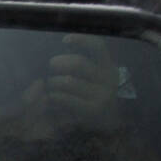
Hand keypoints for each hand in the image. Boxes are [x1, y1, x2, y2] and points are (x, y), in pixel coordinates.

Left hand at [0, 34, 119, 140]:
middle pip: (77, 63)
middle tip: (51, 67)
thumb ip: (81, 64)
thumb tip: (61, 46)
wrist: (108, 121)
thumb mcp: (94, 75)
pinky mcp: (93, 109)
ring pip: (68, 81)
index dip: (82, 40)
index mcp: (107, 66)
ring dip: (53, 82)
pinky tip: (52, 97)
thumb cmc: (92, 92)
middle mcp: (107, 78)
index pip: (97, 46)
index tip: (65, 40)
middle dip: (58, 63)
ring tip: (51, 85)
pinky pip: (65, 98)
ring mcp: (102, 94)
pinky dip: (54, 96)